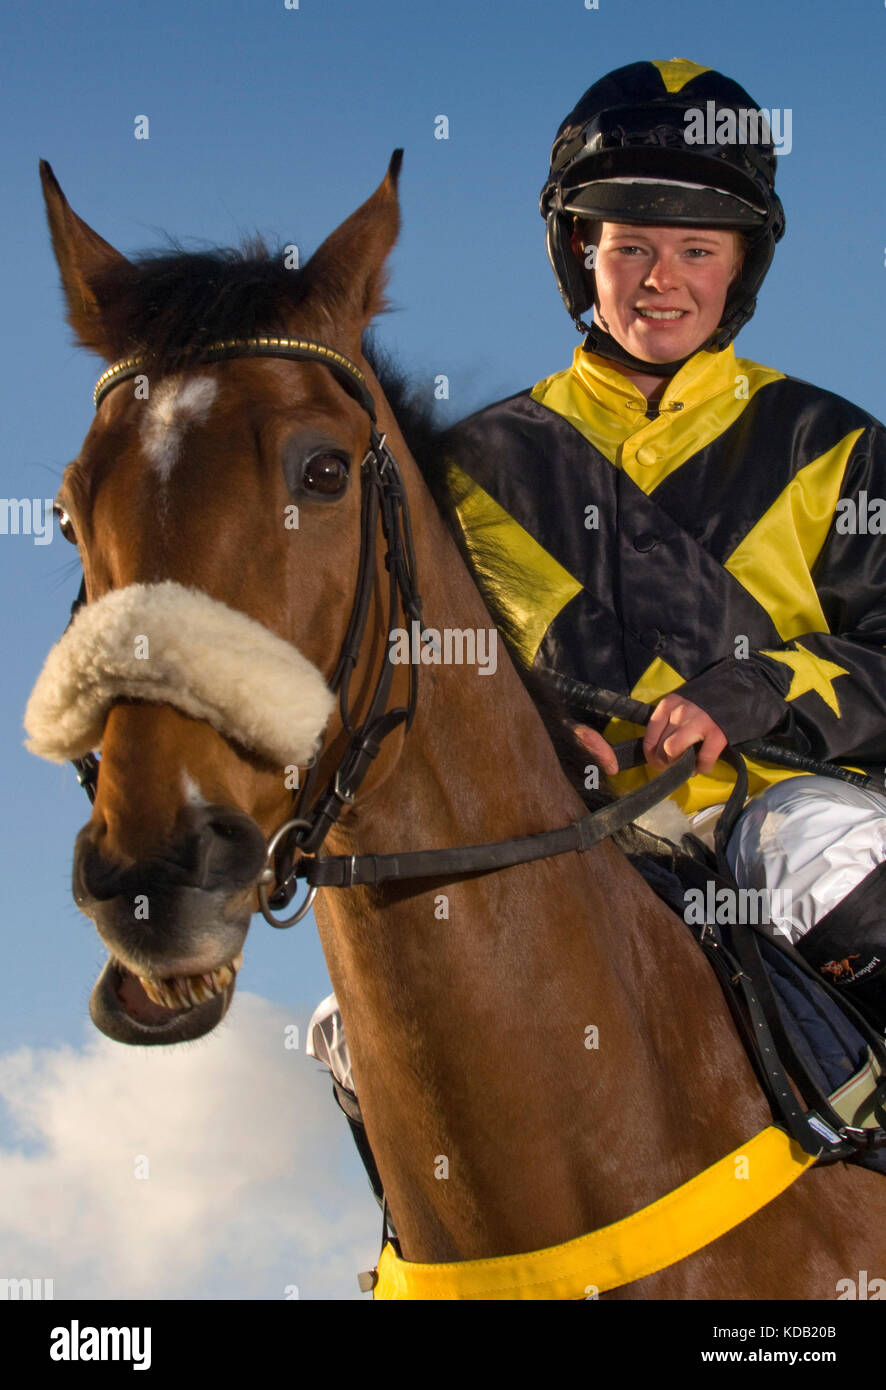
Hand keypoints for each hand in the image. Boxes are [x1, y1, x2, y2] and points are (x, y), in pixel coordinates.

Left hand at [573, 695, 726, 776]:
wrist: (737, 690)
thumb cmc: (704, 703)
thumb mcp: (681, 704)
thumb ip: (668, 722)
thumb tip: (656, 749)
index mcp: (669, 704)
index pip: (649, 735)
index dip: (650, 754)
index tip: (655, 761)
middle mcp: (681, 712)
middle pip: (660, 746)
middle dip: (663, 762)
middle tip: (671, 766)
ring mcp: (699, 722)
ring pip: (672, 751)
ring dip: (677, 765)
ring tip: (685, 766)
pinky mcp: (718, 734)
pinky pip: (703, 759)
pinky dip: (701, 768)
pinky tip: (701, 766)